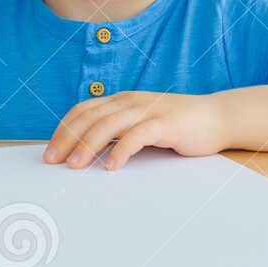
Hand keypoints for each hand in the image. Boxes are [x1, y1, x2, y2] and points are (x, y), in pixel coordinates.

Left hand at [44, 91, 228, 168]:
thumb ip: (119, 131)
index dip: (64, 129)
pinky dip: (121, 151)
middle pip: (90, 117)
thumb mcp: (141, 123)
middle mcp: (131, 101)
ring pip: (109, 125)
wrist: (217, 117)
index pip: (83, 110)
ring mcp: (148, 110)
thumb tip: (88, 151)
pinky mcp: (165, 123)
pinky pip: (137, 135)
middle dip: (68, 138)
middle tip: (53, 160)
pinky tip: (111, 166)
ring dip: (88, 145)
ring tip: (75, 165)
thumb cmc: (177, 125)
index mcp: (122, 100)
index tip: (50, 150)